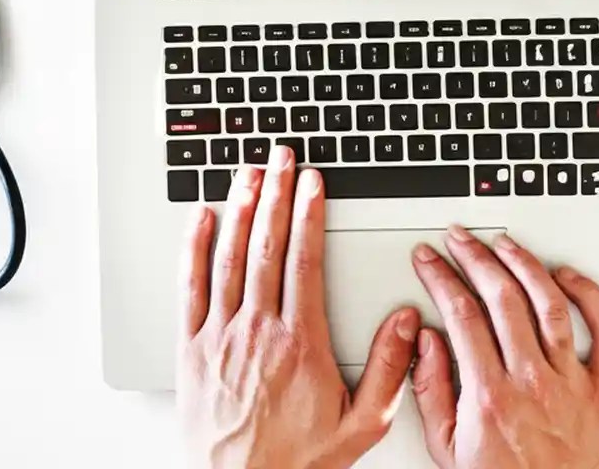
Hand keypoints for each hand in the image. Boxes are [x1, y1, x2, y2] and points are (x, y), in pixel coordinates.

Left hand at [177, 147, 419, 468]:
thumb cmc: (298, 461)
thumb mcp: (363, 424)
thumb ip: (390, 370)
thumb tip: (408, 323)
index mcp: (299, 341)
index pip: (305, 259)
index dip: (309, 213)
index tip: (312, 183)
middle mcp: (257, 330)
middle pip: (267, 246)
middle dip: (277, 195)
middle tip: (281, 159)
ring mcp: (219, 337)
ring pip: (229, 258)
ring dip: (240, 210)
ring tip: (248, 174)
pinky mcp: (190, 350)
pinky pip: (190, 288)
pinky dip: (194, 250)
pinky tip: (201, 221)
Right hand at [410, 226, 598, 468]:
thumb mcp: (449, 452)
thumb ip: (432, 392)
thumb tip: (427, 344)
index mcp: (489, 397)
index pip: (460, 315)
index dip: (440, 277)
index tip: (429, 260)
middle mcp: (532, 383)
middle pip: (500, 297)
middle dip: (474, 257)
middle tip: (460, 239)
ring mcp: (572, 383)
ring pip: (548, 302)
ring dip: (523, 264)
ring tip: (504, 244)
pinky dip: (588, 294)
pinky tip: (566, 276)